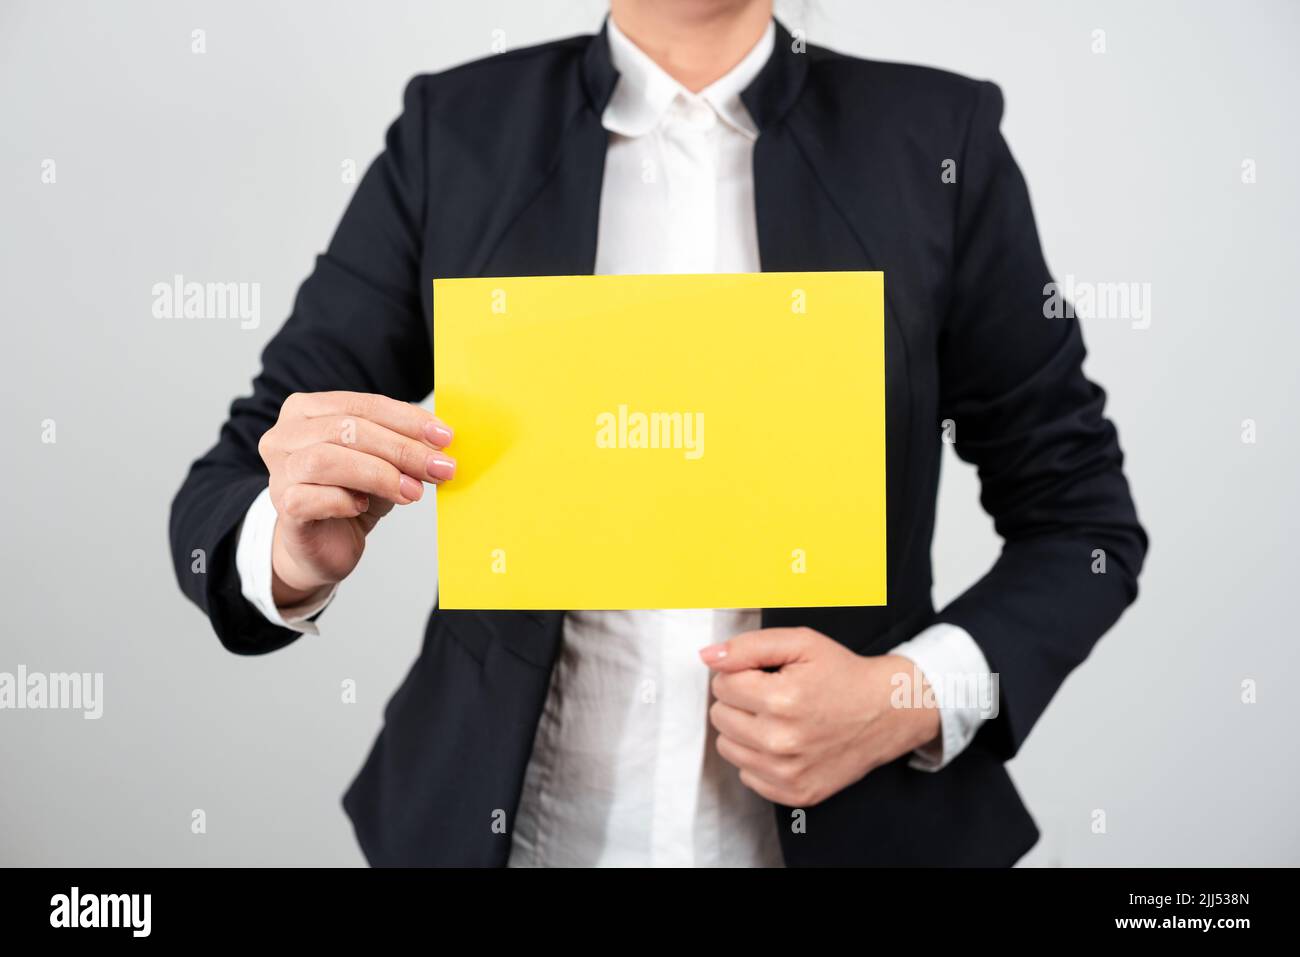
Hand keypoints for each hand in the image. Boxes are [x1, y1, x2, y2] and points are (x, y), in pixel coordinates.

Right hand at [257, 391, 454, 606]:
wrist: (327, 544)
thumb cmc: (353, 495)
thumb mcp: (384, 462)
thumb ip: (404, 444)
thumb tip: (440, 440)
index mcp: (309, 410)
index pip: (363, 405)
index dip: (407, 420)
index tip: (444, 438)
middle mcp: (286, 435)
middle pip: (346, 429)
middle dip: (401, 448)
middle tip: (438, 468)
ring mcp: (280, 471)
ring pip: (325, 459)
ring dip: (378, 474)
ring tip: (412, 491)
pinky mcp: (282, 506)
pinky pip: (310, 497)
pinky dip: (344, 500)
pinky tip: (362, 507)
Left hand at [700, 627, 940, 806]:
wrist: (887, 712)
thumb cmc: (842, 674)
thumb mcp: (800, 643)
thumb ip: (748, 646)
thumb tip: (707, 657)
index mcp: (782, 700)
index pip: (722, 685)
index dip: (742, 674)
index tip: (767, 675)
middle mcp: (782, 742)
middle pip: (720, 717)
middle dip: (740, 701)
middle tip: (773, 696)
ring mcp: (789, 774)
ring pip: (728, 748)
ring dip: (745, 730)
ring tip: (777, 719)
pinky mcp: (796, 794)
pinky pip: (747, 776)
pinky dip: (760, 759)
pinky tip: (785, 743)